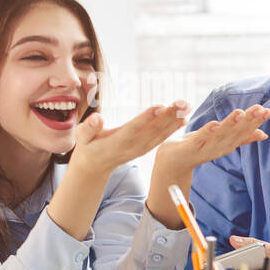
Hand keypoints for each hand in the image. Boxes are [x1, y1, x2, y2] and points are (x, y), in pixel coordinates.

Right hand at [68, 104, 187, 175]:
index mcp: (117, 143)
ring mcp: (141, 149)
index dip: (147, 118)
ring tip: (187, 107)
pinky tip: (184, 119)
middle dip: (168, 115)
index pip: (134, 128)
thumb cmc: (88, 148)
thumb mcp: (82, 139)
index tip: (159, 107)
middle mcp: (133, 146)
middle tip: (182, 103)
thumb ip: (89, 129)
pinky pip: (161, 138)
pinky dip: (173, 129)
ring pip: (160, 133)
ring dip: (175, 120)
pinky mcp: (145, 148)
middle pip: (152, 129)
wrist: (96, 166)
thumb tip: (97, 118)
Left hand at [154, 105, 269, 174]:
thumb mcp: (222, 140)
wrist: (173, 162)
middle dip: (249, 121)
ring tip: (240, 112)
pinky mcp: (189, 148)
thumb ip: (243, 137)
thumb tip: (264, 134)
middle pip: (236, 132)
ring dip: (230, 124)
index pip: (246, 130)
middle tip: (261, 109)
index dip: (257, 121)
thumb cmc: (199, 147)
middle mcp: (220, 147)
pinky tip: (214, 124)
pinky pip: (199, 139)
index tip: (269, 111)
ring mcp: (205, 148)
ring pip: (220, 135)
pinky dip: (206, 132)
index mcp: (228, 143)